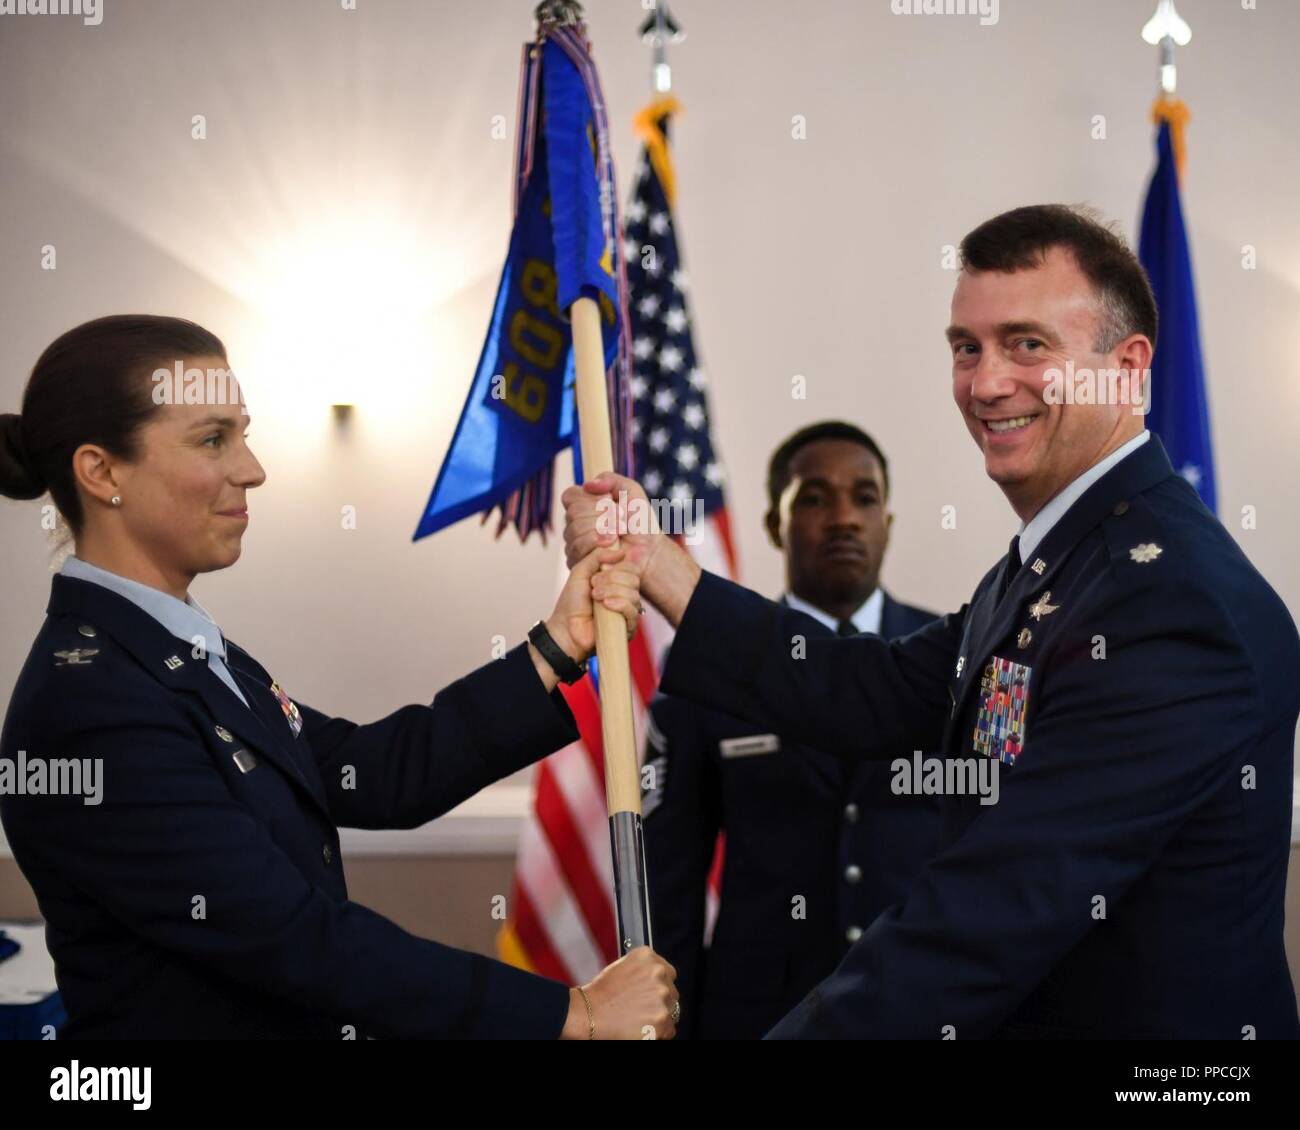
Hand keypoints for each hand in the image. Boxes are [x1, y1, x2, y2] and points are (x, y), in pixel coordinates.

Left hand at [547, 544, 640, 663]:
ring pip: (633, 593)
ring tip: (595, 598)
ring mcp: (627, 610)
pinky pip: (632, 610)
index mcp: (616, 580)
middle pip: (633, 578)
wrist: (566, 628)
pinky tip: (605, 605)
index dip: (617, 567)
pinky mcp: (628, 626)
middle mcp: (625, 594)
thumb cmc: (572, 602)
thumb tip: (621, 551)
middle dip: (611, 579)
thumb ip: (598, 556)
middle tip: (593, 587)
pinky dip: (618, 604)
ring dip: (611, 592)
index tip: (598, 573)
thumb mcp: (581, 571)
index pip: (631, 567)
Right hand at [561, 472, 664, 582]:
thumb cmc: (640, 523)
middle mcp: (574, 524)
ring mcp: (574, 544)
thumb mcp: (631, 491)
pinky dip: (598, 546)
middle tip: (621, 522)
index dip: (590, 499)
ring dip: (603, 530)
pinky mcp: (577, 562)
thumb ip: (610, 479)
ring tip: (618, 535)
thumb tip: (588, 484)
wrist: (649, 551)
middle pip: (573, 513)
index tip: (611, 502)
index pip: (570, 496)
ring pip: (575, 531)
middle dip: (602, 516)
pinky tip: (612, 547)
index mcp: (583, 505)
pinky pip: (578, 549)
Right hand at [561, 946, 677, 1039]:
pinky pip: (669, 1029)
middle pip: (671, 992)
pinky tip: (641, 1028)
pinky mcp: (661, 1019)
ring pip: (671, 1011)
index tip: (651, 993)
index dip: (659, 985)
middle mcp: (658, 973)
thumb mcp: (623, 967)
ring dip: (659, 1016)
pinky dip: (659, 1032)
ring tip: (638, 1018)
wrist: (589, 1014)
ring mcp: (662, 996)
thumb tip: (657, 979)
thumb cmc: (601, 994)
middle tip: (640, 1008)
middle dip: (659, 1001)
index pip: (668, 973)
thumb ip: (644, 970)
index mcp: (648, 957)